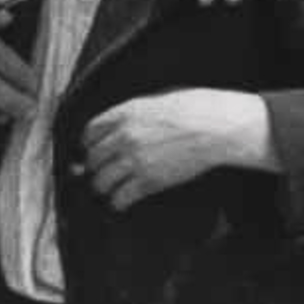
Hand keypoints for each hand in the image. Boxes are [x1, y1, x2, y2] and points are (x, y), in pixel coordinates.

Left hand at [77, 88, 268, 209]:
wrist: (216, 128)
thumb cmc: (194, 109)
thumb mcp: (156, 100)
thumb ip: (133, 113)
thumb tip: (120, 123)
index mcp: (124, 114)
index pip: (89, 132)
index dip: (87, 143)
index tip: (89, 150)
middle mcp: (123, 137)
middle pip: (92, 158)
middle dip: (93, 167)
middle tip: (96, 172)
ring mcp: (134, 160)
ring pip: (101, 181)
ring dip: (102, 187)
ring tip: (105, 189)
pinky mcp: (149, 180)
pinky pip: (122, 197)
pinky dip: (118, 202)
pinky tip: (119, 203)